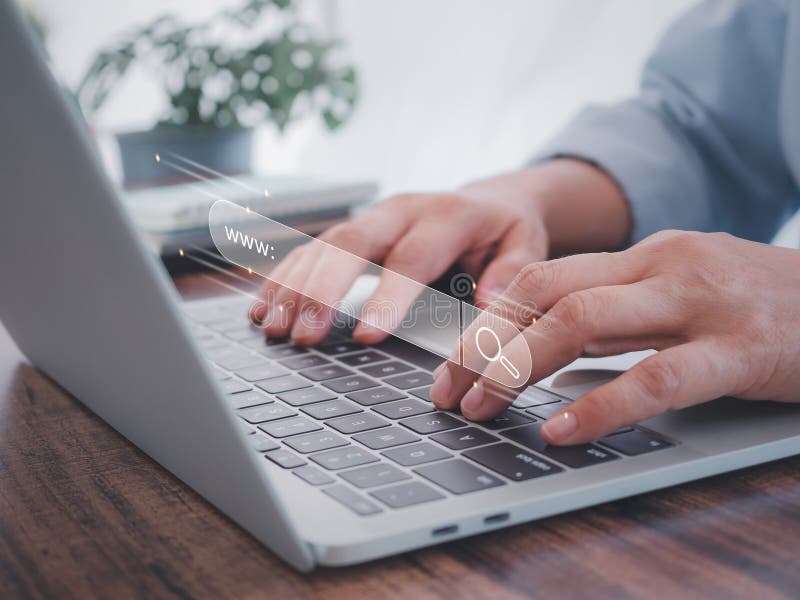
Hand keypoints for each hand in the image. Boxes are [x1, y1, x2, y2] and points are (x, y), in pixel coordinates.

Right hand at [253, 174, 550, 344]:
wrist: (487, 201)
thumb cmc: (505, 231)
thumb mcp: (526, 246)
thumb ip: (512, 275)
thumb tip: (492, 306)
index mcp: (448, 215)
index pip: (411, 257)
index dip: (387, 295)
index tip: (365, 336)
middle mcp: (403, 210)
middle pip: (352, 243)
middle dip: (322, 290)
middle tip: (302, 334)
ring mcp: (374, 217)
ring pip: (324, 245)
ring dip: (294, 286)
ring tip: (272, 326)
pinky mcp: (356, 230)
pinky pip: (313, 249)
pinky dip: (286, 277)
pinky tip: (264, 306)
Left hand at [430, 230, 799, 444]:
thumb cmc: (760, 306)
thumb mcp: (680, 295)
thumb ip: (618, 316)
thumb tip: (546, 353)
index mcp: (643, 255)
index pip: (539, 278)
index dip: (485, 322)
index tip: (451, 364)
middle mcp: (661, 266)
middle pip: (544, 294)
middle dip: (484, 345)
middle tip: (449, 392)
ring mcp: (700, 303)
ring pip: (583, 321)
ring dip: (518, 368)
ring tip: (483, 407)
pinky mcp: (740, 349)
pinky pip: (656, 377)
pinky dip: (601, 406)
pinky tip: (563, 431)